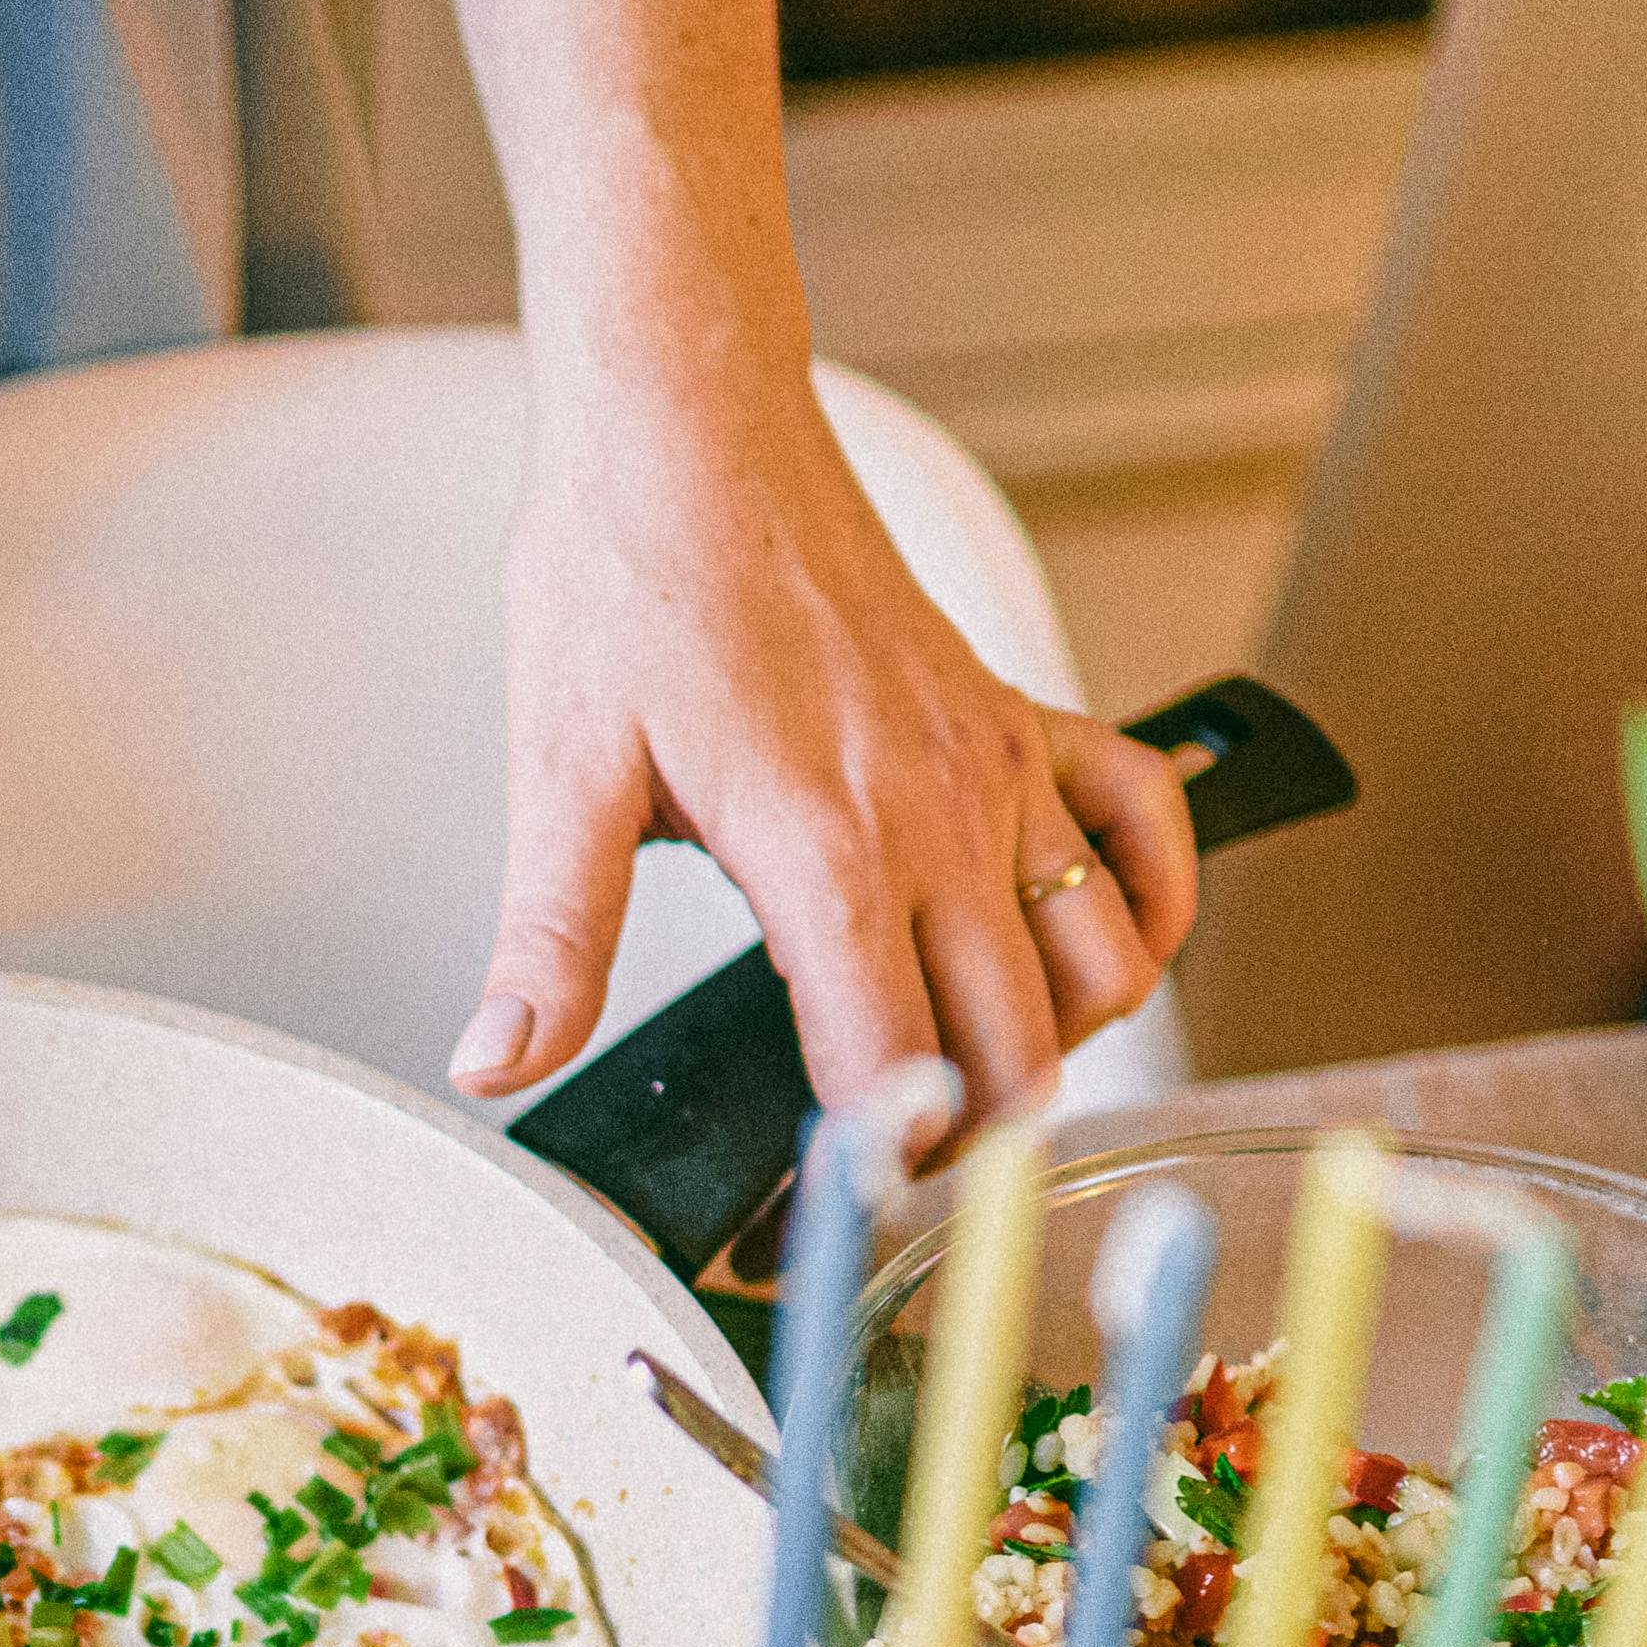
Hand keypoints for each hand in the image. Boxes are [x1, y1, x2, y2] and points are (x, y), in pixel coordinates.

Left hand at [448, 369, 1198, 1124]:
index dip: (874, 1168)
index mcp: (826, 849)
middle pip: (1018, 1046)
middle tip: (890, 1170)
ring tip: (962, 1073)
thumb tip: (501, 1062)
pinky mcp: (1023, 718)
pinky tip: (1083, 952)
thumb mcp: (560, 772)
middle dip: (968, 1138)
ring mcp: (998, 767)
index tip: (832, 1215)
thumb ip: (546, 940)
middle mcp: (940, 816)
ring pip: (1101, 962)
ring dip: (1057, 1042)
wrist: (694, 431)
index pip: (894, 1069)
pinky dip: (1145, 906)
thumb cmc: (629, 578)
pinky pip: (1145, 828)